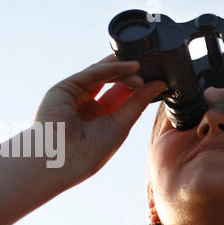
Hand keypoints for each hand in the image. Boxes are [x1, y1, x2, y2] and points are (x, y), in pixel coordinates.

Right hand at [34, 54, 166, 179]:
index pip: (121, 96)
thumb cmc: (91, 151)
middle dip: (131, 75)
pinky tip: (131, 66)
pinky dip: (112, 68)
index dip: (138, 86)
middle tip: (152, 69)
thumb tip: (159, 84)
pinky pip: (93, 73)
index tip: (158, 79)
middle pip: (112, 82)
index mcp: (100, 118)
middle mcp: (87, 105)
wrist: (64, 158)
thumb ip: (138, 102)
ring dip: (124, 70)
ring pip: (103, 74)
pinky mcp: (66, 87)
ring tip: (143, 68)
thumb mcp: (122, 124)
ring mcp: (75, 95)